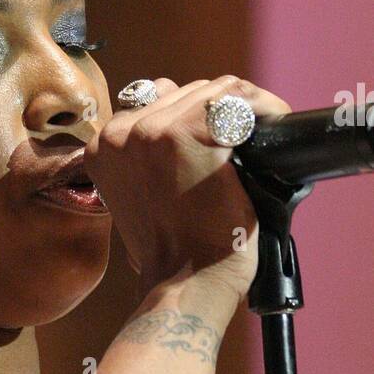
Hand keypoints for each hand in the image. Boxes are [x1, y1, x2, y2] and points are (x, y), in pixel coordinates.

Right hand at [80, 75, 292, 308]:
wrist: (185, 283)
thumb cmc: (172, 250)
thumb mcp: (140, 198)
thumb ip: (146, 156)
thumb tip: (180, 115)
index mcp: (103, 147)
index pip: (157, 102)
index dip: (195, 117)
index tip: (221, 139)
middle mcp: (119, 133)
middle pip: (184, 92)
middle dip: (217, 114)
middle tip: (243, 146)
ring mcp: (150, 131)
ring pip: (212, 90)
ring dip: (241, 111)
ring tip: (256, 142)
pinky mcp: (186, 134)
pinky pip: (237, 98)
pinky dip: (263, 110)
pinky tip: (270, 136)